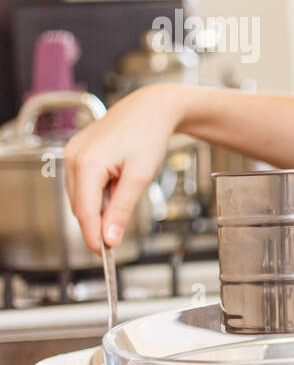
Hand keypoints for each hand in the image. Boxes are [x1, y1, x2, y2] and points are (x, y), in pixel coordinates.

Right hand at [63, 85, 182, 251]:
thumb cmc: (149, 136)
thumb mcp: (140, 177)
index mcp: (87, 163)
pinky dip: (97, 192)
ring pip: (80, 196)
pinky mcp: (76, 151)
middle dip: (97, 223)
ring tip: (123, 197)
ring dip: (98, 206)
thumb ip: (122, 210)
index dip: (93, 236)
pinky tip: (115, 186)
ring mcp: (72, 153)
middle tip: (116, 239)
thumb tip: (110, 238)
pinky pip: (82, 182)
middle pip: (80, 206)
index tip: (104, 255)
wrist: (151, 108)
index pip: (84, 212)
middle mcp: (73, 157)